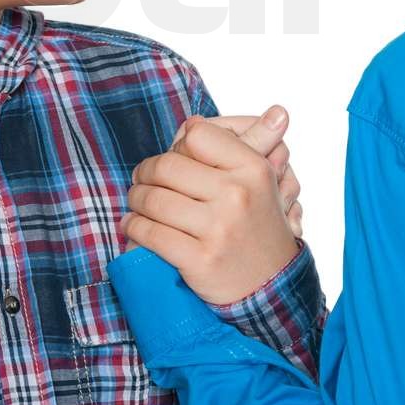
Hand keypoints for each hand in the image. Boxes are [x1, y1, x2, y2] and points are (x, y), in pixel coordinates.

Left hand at [121, 106, 301, 304]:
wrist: (271, 285)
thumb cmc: (256, 226)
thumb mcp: (258, 182)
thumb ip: (228, 148)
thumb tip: (193, 118)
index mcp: (252, 168)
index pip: (196, 135)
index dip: (179, 146)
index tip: (174, 160)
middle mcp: (237, 194)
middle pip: (167, 165)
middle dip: (145, 172)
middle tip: (141, 179)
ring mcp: (218, 228)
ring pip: (153, 200)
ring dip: (136, 199)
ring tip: (136, 202)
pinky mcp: (200, 259)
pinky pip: (150, 234)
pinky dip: (134, 227)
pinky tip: (133, 225)